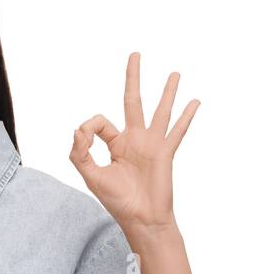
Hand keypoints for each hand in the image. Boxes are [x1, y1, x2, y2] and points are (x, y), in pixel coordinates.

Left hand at [70, 51, 199, 234]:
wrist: (142, 219)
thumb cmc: (118, 201)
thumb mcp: (91, 175)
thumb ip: (80, 152)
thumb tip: (78, 128)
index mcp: (115, 144)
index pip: (101, 122)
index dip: (90, 127)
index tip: (86, 140)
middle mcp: (134, 139)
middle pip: (134, 100)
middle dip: (133, 77)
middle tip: (135, 54)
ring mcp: (152, 144)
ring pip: (160, 110)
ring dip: (167, 91)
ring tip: (174, 73)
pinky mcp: (165, 152)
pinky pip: (177, 131)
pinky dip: (186, 116)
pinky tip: (195, 102)